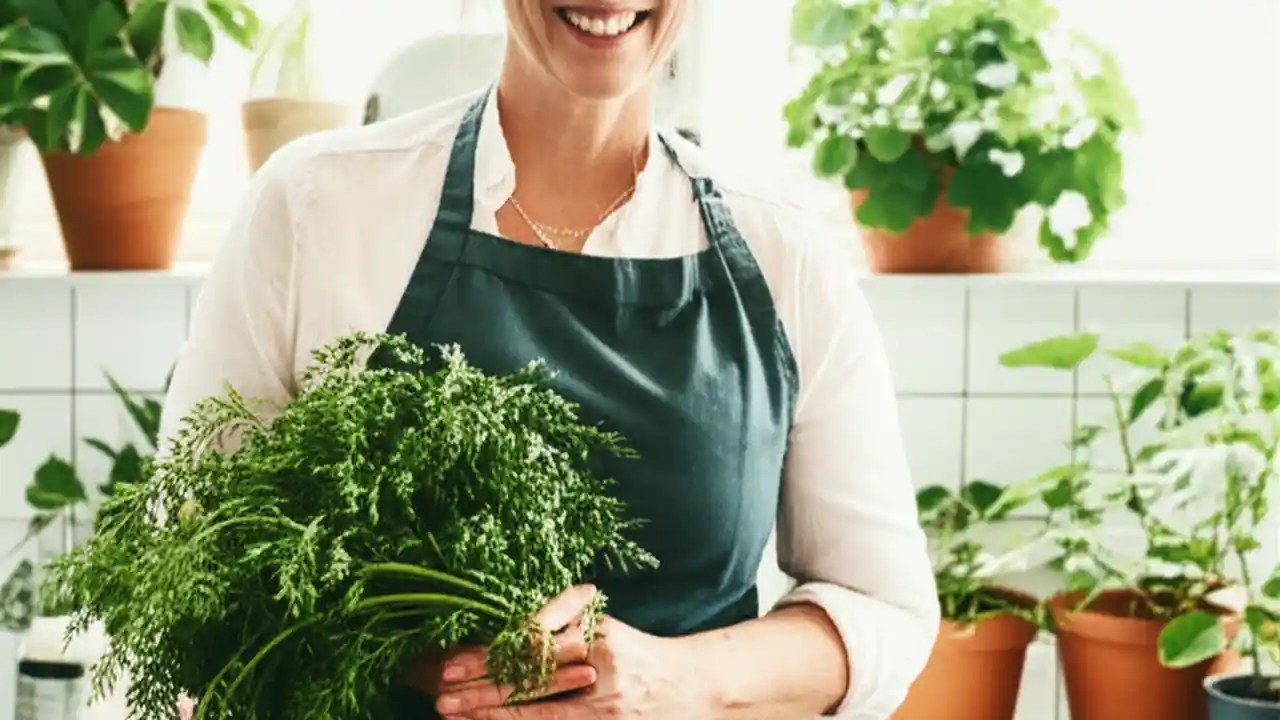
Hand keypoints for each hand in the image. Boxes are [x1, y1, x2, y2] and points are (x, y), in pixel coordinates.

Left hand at [437, 586, 710, 719]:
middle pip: (528, 673)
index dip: (491, 650)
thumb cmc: (641, 655)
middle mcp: (600, 663)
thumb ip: (566, 623)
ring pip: (536, 707)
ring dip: (491, 710)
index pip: (534, 638)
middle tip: (440, 688)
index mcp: (595, 630)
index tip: (452, 657)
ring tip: (453, 712)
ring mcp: (604, 700)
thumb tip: (512, 624)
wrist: (693, 687)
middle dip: (480, 683)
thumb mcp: (606, 629)